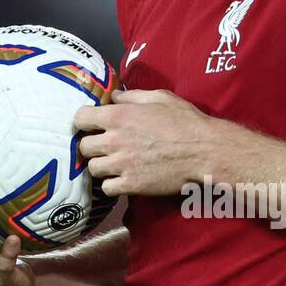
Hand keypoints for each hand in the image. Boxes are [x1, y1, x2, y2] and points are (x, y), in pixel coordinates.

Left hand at [74, 88, 218, 195]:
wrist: (205, 152)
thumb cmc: (186, 122)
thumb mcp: (160, 98)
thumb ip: (132, 96)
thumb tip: (114, 96)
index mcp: (118, 115)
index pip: (80, 119)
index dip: (85, 123)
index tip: (92, 127)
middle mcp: (114, 140)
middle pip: (84, 147)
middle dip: (93, 147)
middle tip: (106, 148)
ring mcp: (121, 165)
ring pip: (93, 169)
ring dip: (102, 167)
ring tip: (115, 165)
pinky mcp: (130, 185)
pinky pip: (107, 188)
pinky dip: (112, 185)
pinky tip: (123, 179)